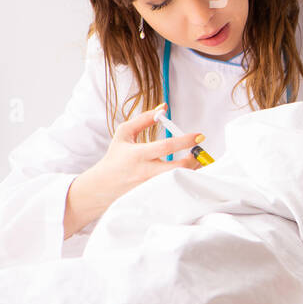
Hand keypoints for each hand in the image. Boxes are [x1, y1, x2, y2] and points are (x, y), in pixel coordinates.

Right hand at [64, 103, 202, 236]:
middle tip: (200, 152)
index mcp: (138, 154)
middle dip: (194, 159)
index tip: (200, 136)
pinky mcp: (155, 195)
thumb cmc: (115, 158)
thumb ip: (144, 119)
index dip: (185, 141)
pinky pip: (175, 188)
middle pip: (178, 168)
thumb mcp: (124, 134)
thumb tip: (163, 108)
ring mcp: (152, 186)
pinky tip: (187, 174)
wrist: (102, 187)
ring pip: (180, 180)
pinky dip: (185, 181)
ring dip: (192, 170)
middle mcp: (146, 172)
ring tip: (195, 161)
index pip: (166, 147)